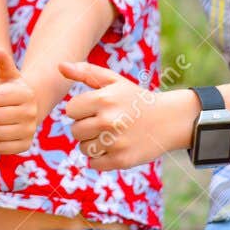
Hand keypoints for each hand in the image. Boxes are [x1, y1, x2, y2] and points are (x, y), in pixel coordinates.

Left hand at [0, 48, 36, 154]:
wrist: (21, 110)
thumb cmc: (8, 91)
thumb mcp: (5, 76)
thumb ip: (3, 63)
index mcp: (27, 93)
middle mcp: (32, 112)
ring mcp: (30, 131)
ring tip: (0, 120)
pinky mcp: (24, 146)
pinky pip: (0, 147)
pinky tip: (2, 132)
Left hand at [59, 61, 192, 170]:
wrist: (169, 120)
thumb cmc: (135, 99)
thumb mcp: (114, 81)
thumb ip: (86, 72)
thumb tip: (60, 66)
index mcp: (104, 99)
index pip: (70, 110)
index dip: (82, 109)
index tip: (97, 108)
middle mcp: (109, 121)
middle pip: (75, 131)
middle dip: (87, 127)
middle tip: (107, 122)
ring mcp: (115, 142)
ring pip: (84, 148)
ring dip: (93, 143)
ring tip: (112, 134)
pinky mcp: (122, 160)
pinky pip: (94, 163)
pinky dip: (102, 158)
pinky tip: (116, 147)